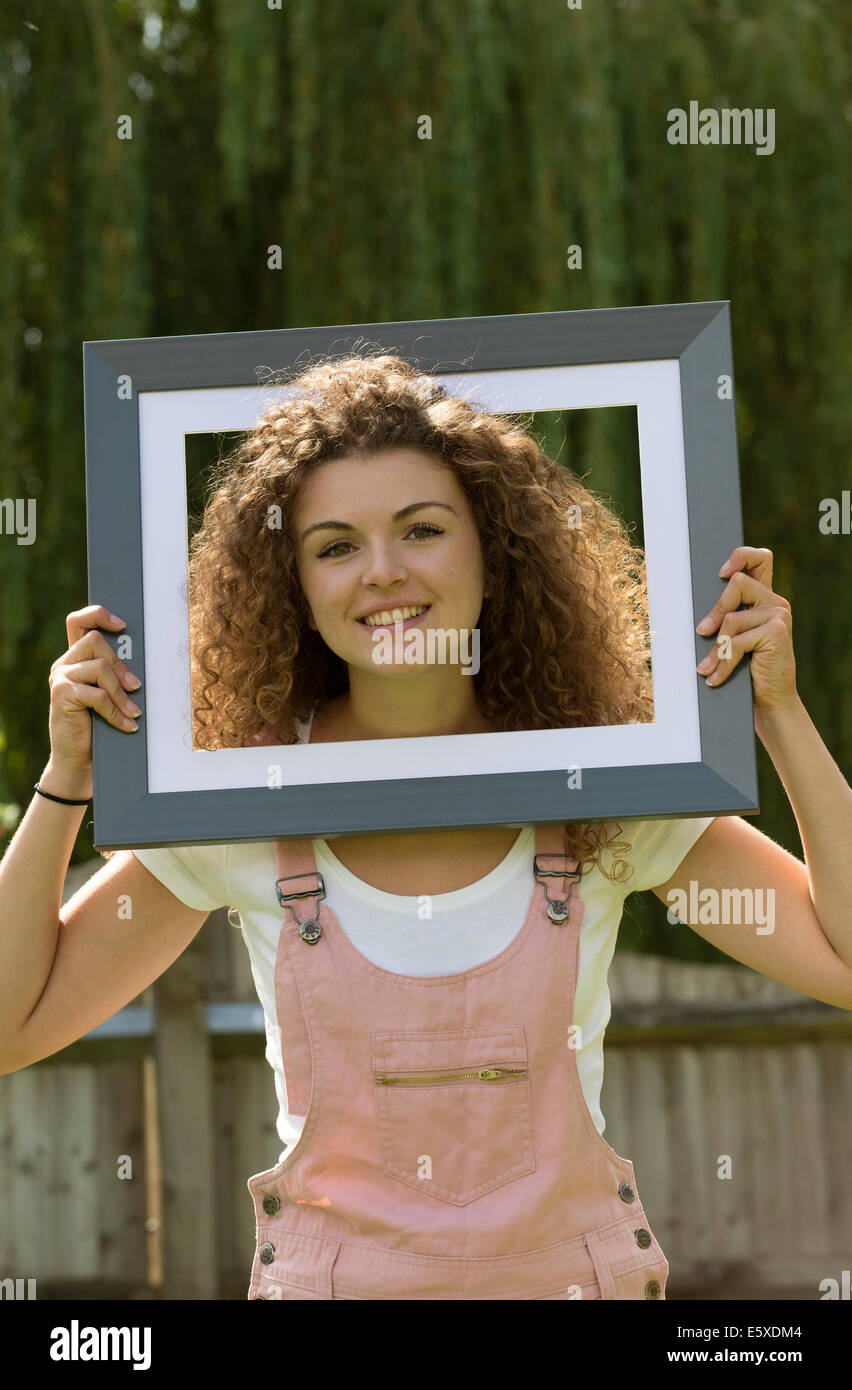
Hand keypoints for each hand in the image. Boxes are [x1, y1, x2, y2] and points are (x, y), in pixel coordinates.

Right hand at [46, 606, 142, 793]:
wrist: (79, 760)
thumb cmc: (99, 726)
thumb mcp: (108, 694)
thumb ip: (114, 674)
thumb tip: (144, 659)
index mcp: (75, 658)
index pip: (79, 621)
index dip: (98, 615)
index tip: (123, 626)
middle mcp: (64, 663)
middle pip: (95, 642)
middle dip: (121, 665)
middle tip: (136, 687)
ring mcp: (60, 677)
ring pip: (99, 668)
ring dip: (121, 693)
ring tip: (134, 713)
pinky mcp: (62, 694)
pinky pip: (97, 695)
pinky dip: (116, 711)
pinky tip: (127, 725)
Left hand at [694, 546, 796, 713]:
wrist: (771, 701)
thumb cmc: (749, 671)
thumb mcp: (736, 639)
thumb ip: (728, 619)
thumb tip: (698, 613)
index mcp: (766, 599)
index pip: (760, 558)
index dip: (740, 557)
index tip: (720, 573)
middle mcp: (775, 602)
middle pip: (738, 583)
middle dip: (716, 610)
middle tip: (702, 632)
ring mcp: (779, 615)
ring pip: (732, 618)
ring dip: (716, 648)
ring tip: (707, 669)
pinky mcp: (777, 632)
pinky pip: (737, 641)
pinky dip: (723, 662)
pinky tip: (716, 677)